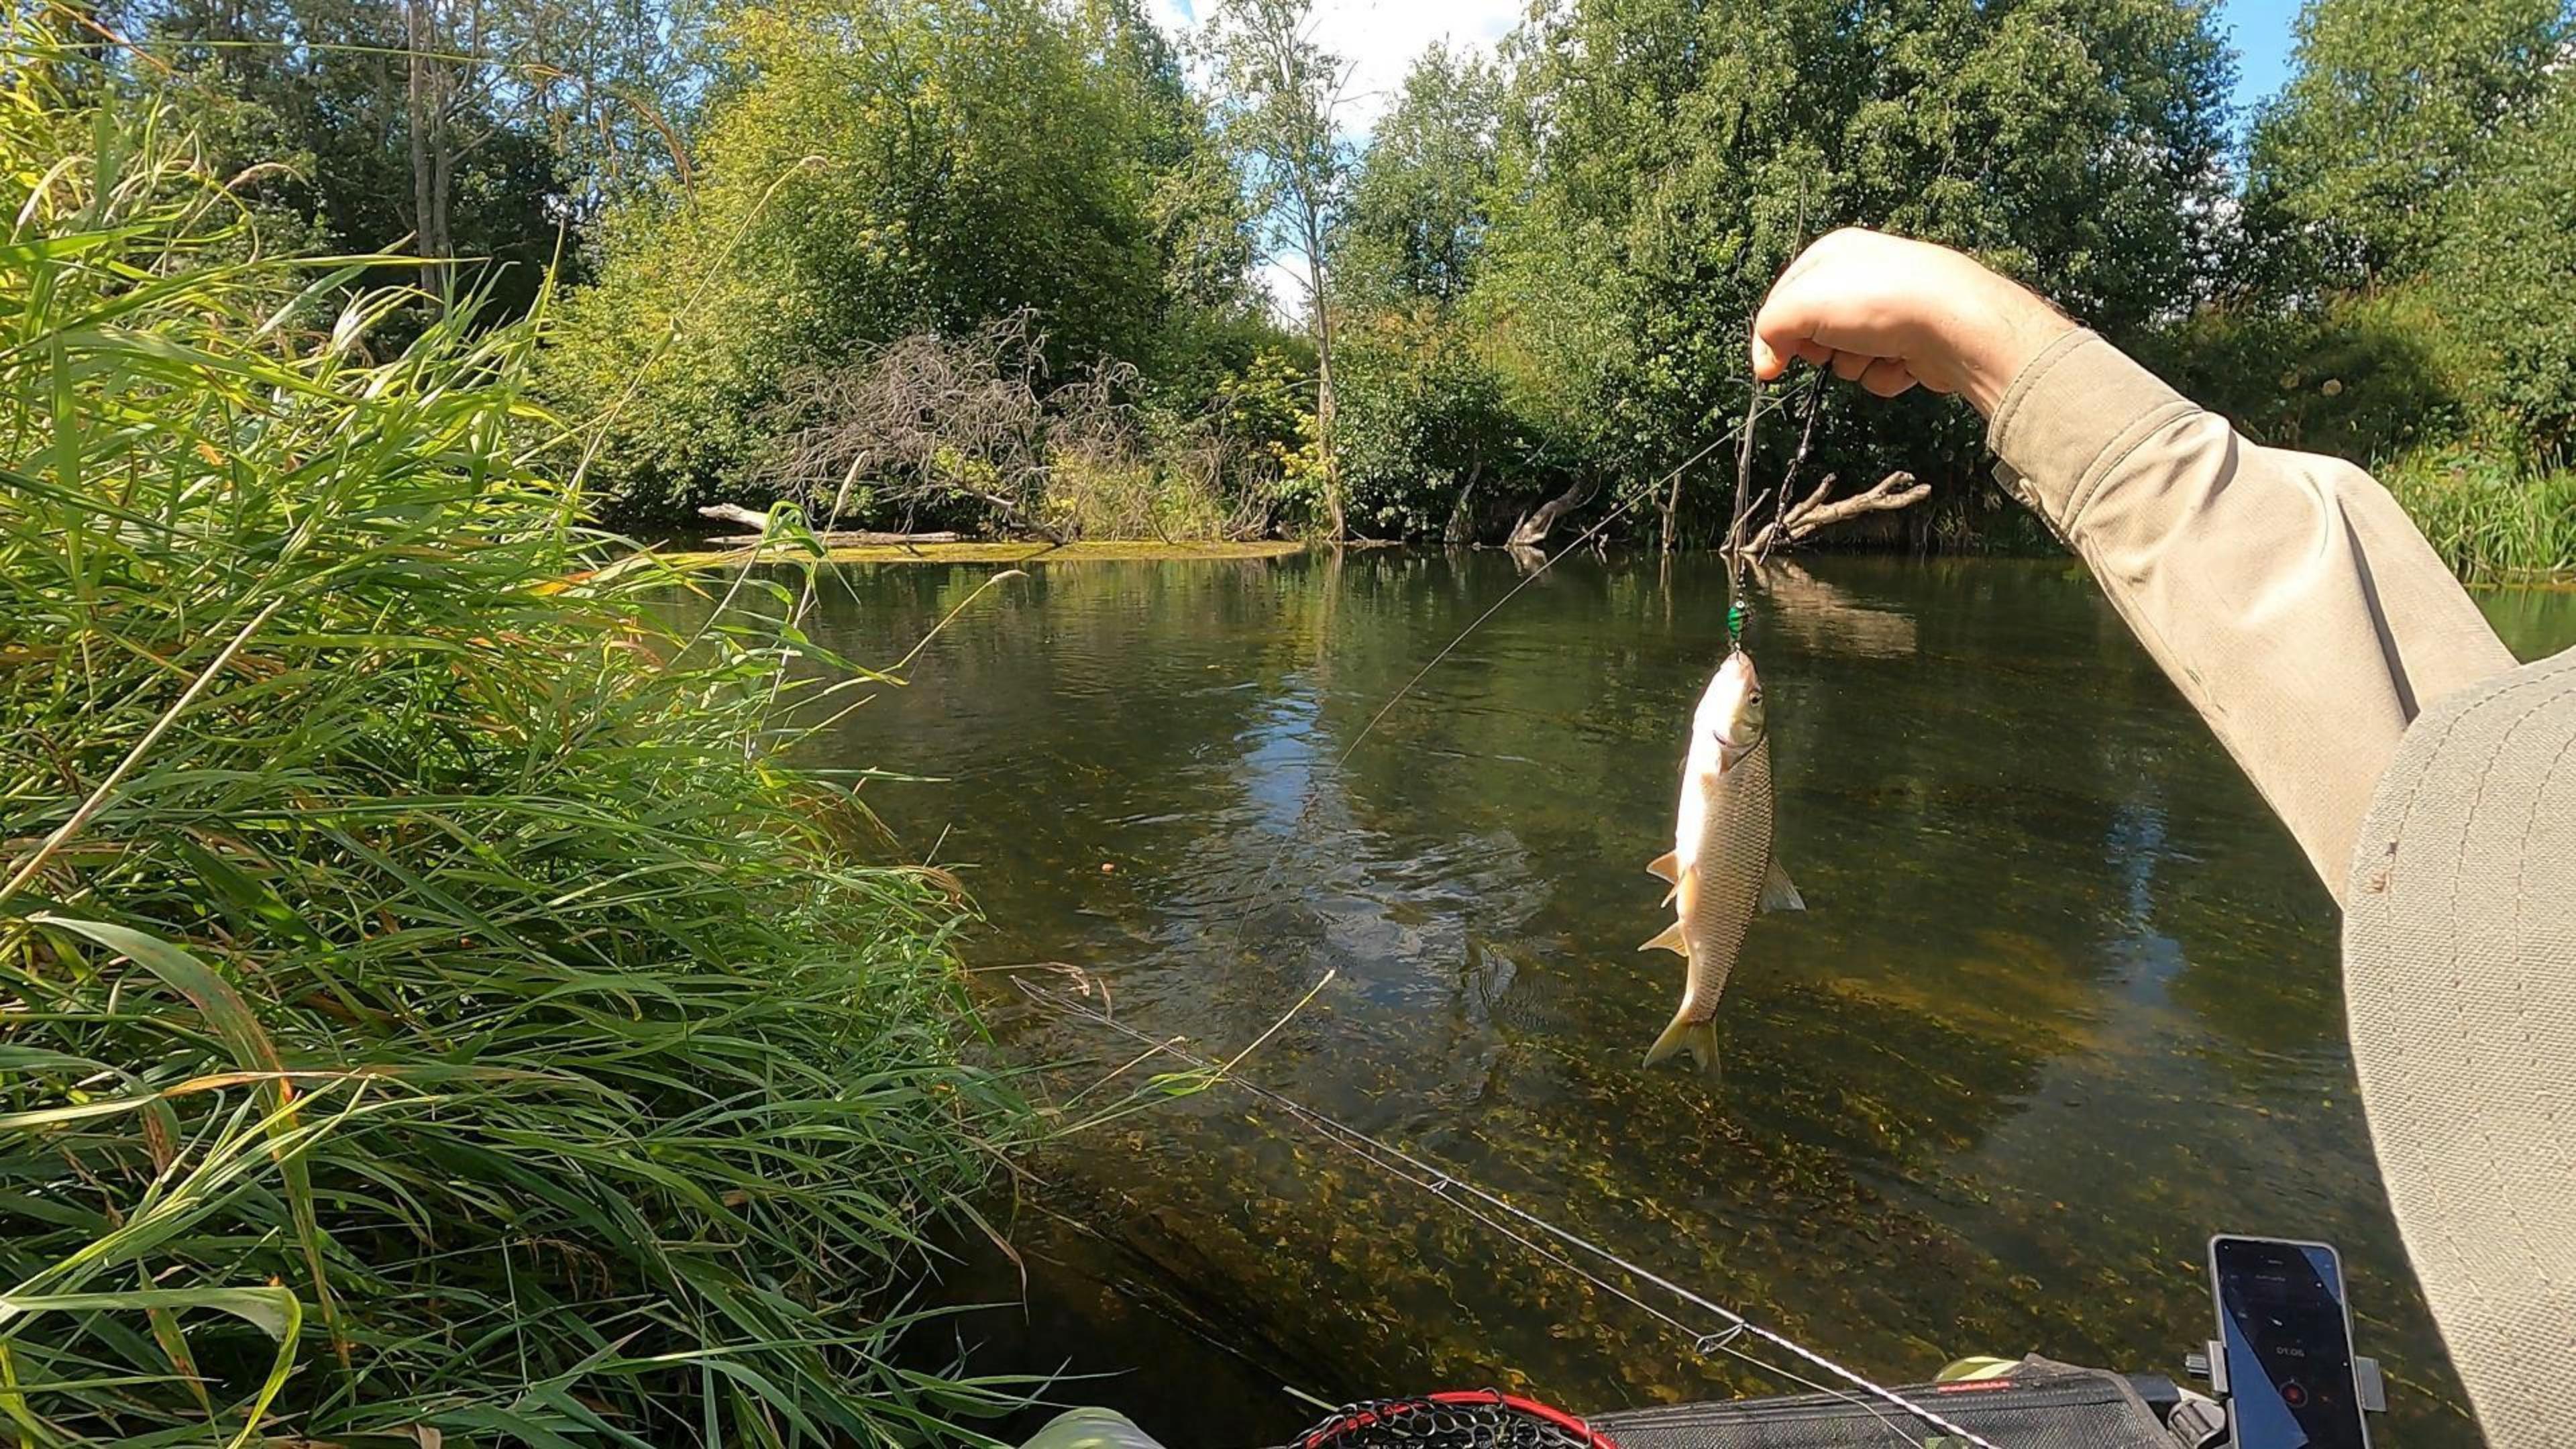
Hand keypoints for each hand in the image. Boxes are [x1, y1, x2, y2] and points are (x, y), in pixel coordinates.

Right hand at [1749, 229, 2076, 415]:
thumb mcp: (1802, 305)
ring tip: (1878, 352)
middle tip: (1835, 346)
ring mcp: (1889, 309)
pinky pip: (1879, 369)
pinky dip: (1885, 374)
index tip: (1772, 366)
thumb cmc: (1877, 302)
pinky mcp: (1912, 340)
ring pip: (1847, 355)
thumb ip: (1769, 329)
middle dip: (1821, 348)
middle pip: (1815, 330)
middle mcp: (1862, 276)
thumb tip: (1765, 363)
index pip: (1783, 299)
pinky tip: (1902, 362)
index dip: (1773, 334)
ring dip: (1855, 365)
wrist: (1955, 321)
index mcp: (1833, 253)